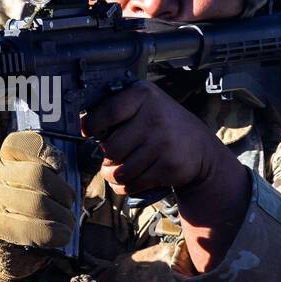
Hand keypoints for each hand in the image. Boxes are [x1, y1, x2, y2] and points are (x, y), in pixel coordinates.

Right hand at [0, 131, 75, 281]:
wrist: (15, 248)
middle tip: (71, 203)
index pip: (21, 143)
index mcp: (10, 159)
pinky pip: (31, 229)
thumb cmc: (41, 210)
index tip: (60, 167)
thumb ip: (76, 169)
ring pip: (35, 203)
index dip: (45, 152)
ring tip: (68, 222)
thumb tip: (94, 155)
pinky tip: (62, 235)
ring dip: (62, 215)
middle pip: (35, 175)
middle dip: (63, 192)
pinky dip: (54, 233)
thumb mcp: (58, 185)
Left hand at [80, 80, 224, 195]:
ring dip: (113, 175)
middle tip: (109, 157)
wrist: (199, 148)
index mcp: (143, 95)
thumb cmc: (162, 125)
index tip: (86, 131)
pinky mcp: (168, 167)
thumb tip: (81, 123)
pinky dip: (126, 186)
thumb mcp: (145, 104)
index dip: (91, 125)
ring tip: (116, 170)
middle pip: (111, 149)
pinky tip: (129, 179)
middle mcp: (154, 117)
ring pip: (120, 171)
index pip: (108, 112)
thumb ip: (118, 108)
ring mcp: (163, 143)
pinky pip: (133, 183)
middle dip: (106, 158)